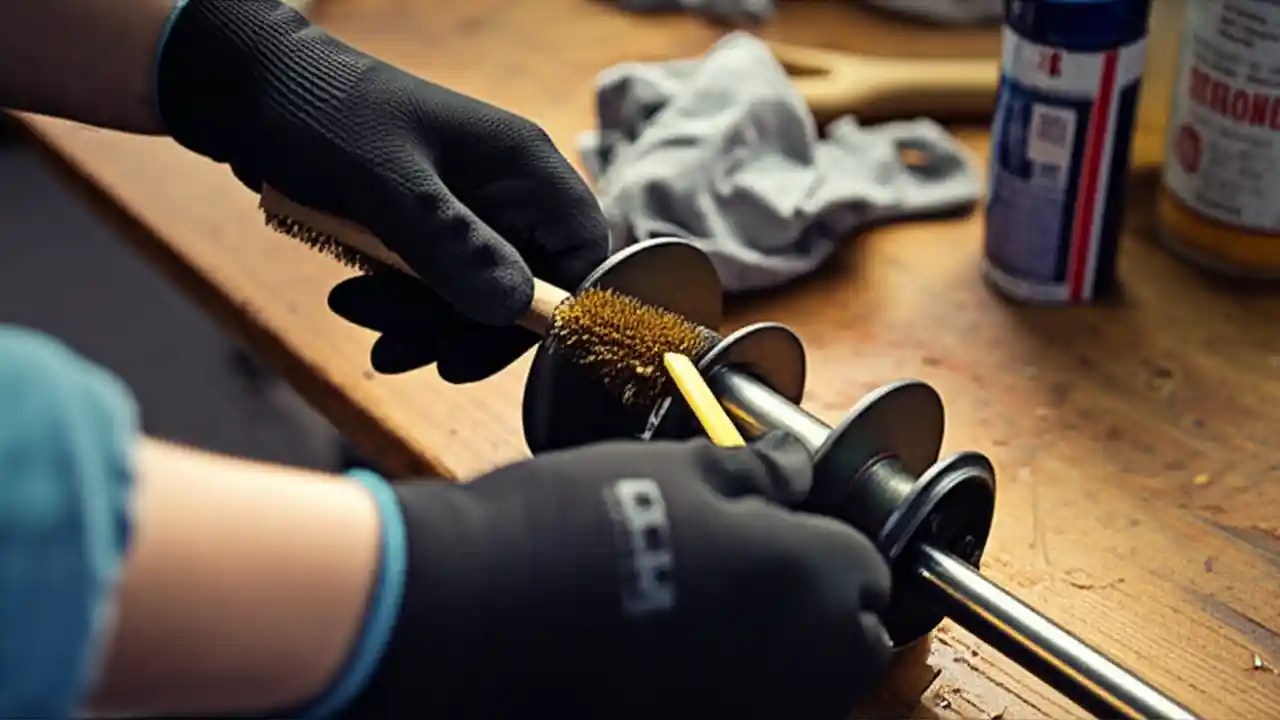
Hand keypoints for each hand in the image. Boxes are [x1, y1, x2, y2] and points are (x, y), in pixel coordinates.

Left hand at [155, 0, 609, 381]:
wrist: (248, 89)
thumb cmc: (321, 114)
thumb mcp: (384, 183)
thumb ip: (450, 244)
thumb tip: (513, 307)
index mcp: (523, 166)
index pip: (581, 254)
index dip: (551, 310)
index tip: (490, 346)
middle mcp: (508, 191)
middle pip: (525, 288)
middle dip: (464, 327)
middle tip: (403, 349)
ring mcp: (470, 210)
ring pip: (476, 296)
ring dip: (422, 324)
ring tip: (358, 313)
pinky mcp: (430, 228)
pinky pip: (437, 288)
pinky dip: (401, 309)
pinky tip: (354, 304)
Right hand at [342, 431, 893, 719]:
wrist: (475, 618)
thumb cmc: (575, 529)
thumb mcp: (678, 468)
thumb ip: (760, 473)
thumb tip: (795, 471)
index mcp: (813, 578)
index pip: (869, 567)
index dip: (825, 542)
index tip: (785, 532)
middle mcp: (805, 665)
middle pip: (851, 640)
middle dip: (817, 607)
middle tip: (746, 570)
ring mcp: (757, 715)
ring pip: (804, 687)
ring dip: (776, 651)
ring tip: (701, 610)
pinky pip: (748, 709)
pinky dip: (728, 687)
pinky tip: (671, 654)